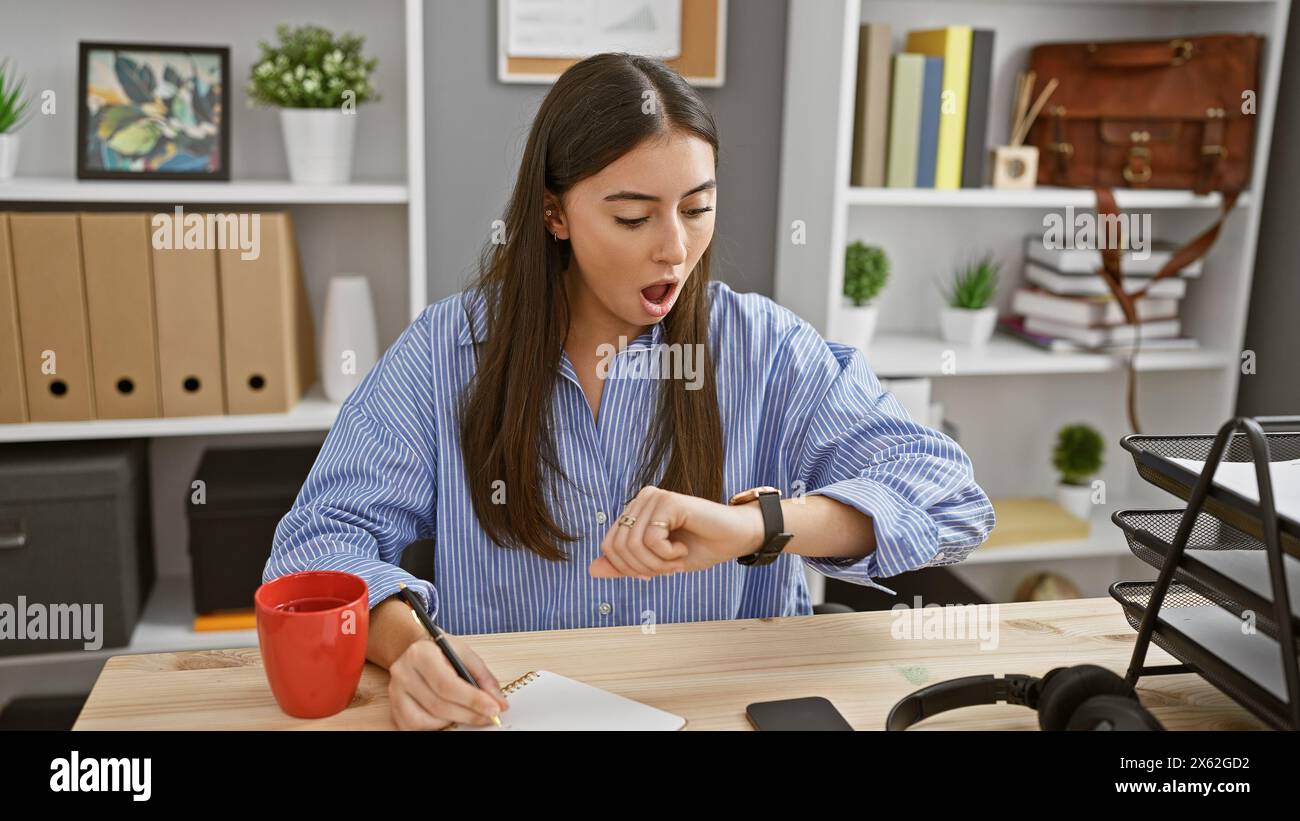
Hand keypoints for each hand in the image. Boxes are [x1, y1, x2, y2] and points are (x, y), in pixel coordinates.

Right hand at [387, 632, 510, 729]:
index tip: (493, 709)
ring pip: (427, 720)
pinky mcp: (394, 707)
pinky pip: (414, 727)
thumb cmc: (441, 652)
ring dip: (453, 720)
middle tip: (489, 716)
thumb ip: (484, 679)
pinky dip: (436, 726)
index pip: (448, 684)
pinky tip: (448, 717)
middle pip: (439, 705)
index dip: (473, 700)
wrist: (415, 650)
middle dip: (469, 714)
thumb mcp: (465, 655)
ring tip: (467, 713)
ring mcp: (395, 692)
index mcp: (421, 654)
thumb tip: (500, 704)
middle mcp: (403, 672)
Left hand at [589, 485, 764, 579]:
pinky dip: (667, 555)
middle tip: (668, 569)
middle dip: (643, 568)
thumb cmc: (699, 548)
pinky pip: (651, 539)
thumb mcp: (656, 564)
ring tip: (676, 561)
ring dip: (657, 564)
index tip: (654, 573)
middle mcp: (641, 499)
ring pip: (633, 545)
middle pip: (617, 547)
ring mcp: (654, 497)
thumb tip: (591, 569)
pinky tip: (682, 549)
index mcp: (635, 511)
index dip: (629, 568)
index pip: (609, 546)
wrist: (734, 540)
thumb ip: (625, 565)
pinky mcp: (669, 501)